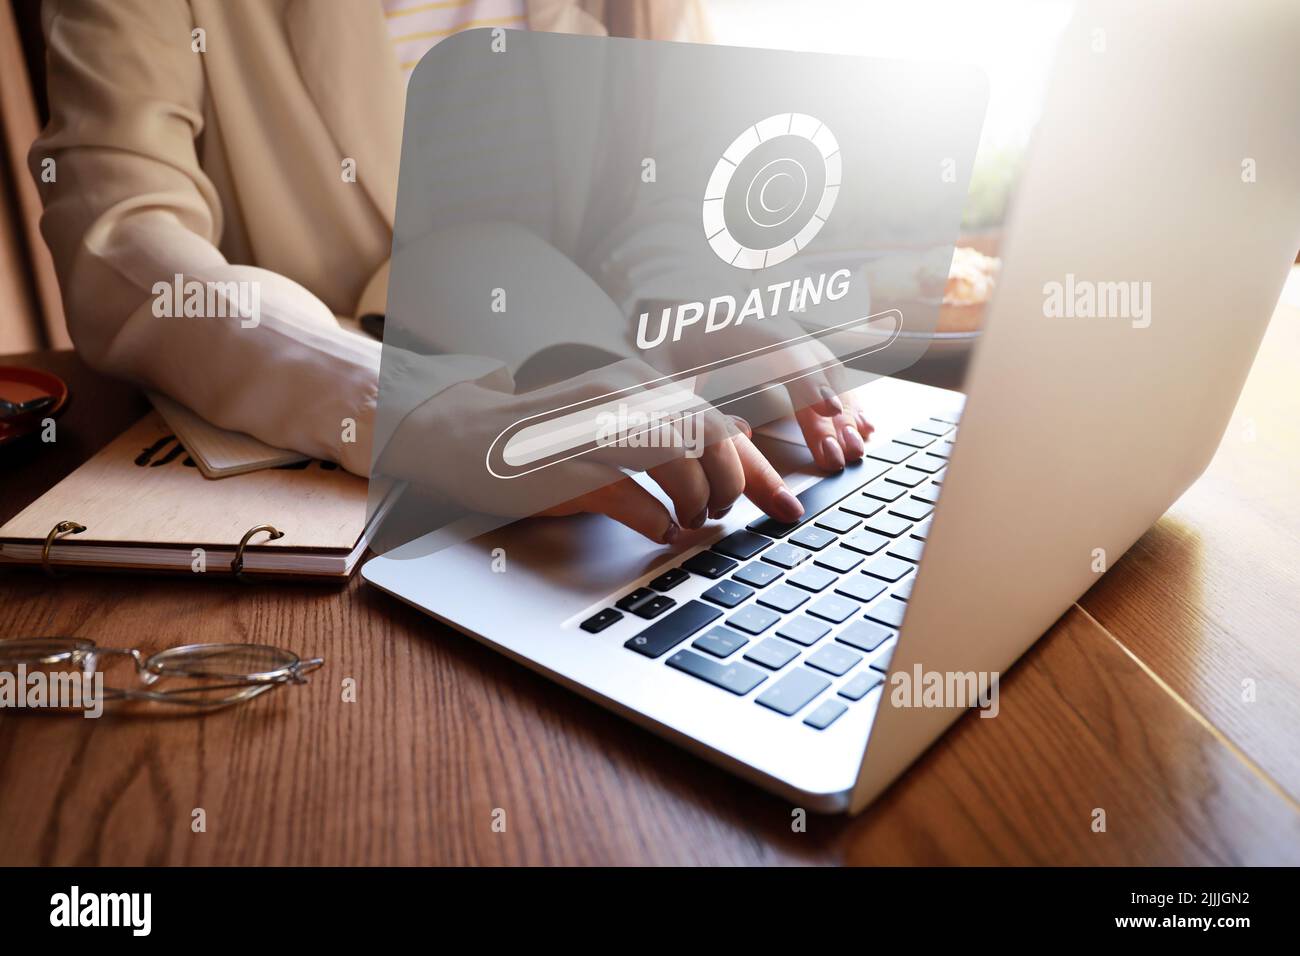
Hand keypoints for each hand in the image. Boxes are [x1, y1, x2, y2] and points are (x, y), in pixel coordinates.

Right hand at [378, 358, 805, 543]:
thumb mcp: (615, 417)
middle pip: (708, 436)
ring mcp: (592, 431)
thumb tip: (739, 438)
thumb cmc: (549, 433)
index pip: (718, 417)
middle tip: (718, 511)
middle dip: (730, 483)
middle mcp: (620, 397)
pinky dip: (656, 523)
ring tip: (688, 521)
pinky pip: (633, 499)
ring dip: (695, 502)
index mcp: (637, 383)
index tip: (780, 503)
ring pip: (678, 461)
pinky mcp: (567, 471)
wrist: (469, 435)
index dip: (756, 465)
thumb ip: (671, 425)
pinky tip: (657, 530)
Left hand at [658, 313, 874, 472]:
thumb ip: (686, 395)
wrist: (678, 300)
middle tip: (836, 456)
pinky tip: (862, 426)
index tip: (825, 409)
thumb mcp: (662, 363)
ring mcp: (790, 336)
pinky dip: (848, 401)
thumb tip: (734, 431)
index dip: (807, 380)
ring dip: (845, 412)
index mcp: (737, 326)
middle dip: (831, 414)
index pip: (783, 350)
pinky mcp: (798, 349)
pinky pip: (832, 374)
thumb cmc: (669, 335)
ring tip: (855, 449)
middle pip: (814, 368)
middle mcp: (773, 328)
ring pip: (829, 372)